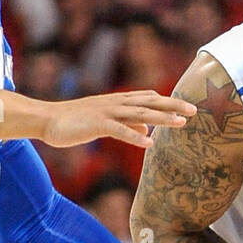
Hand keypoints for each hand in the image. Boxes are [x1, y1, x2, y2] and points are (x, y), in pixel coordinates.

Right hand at [40, 91, 197, 149]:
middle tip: (194, 110)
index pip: (149, 99)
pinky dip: (135, 136)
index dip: (168, 102)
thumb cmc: (76, 122)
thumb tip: (148, 130)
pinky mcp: (97, 124)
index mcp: (118, 102)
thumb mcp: (106, 123)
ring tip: (180, 123)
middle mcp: (116, 103)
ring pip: (139, 114)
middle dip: (172, 105)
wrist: (48, 119)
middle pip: (150, 102)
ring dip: (161, 118)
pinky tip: (150, 143)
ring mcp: (107, 112)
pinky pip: (119, 131)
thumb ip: (128, 124)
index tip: (188, 106)